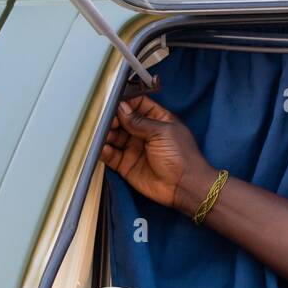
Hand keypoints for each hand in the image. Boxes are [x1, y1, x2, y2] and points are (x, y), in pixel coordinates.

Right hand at [102, 96, 215, 214]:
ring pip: (113, 136)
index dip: (125, 101)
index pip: (137, 104)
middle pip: (122, 119)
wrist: (184, 186)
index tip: (112, 100)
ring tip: (103, 134)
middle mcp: (144, 132)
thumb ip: (139, 121)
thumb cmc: (181, 156)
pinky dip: (104, 150)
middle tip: (107, 120)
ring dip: (106, 134)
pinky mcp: (126, 164)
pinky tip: (104, 148)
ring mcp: (134, 148)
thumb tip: (121, 107)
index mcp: (157, 119)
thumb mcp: (162, 132)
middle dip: (112, 118)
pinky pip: (110, 155)